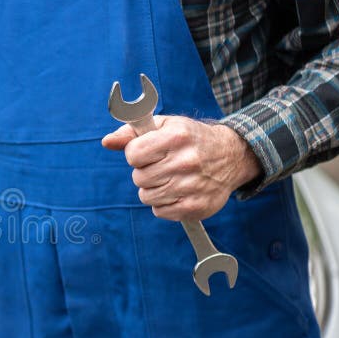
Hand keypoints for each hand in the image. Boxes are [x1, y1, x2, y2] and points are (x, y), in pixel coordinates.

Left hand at [101, 116, 260, 220]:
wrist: (231, 155)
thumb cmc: (189, 139)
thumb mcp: (164, 126)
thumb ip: (132, 132)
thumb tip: (107, 142)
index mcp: (176, 137)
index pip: (133, 154)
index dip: (136, 154)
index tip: (148, 152)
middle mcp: (186, 161)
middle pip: (139, 177)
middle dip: (146, 172)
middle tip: (163, 165)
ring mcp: (192, 186)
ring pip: (146, 196)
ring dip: (153, 189)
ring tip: (171, 178)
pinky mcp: (196, 207)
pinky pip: (160, 211)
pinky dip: (164, 204)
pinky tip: (178, 191)